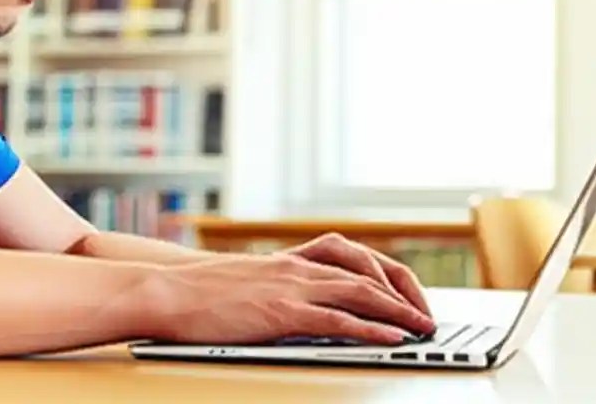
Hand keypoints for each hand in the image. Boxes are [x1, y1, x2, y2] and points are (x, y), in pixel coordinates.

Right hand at [147, 253, 436, 345]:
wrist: (168, 292)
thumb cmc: (203, 293)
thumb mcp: (252, 280)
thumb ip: (285, 287)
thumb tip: (312, 308)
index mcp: (294, 259)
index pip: (358, 257)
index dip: (391, 276)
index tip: (411, 296)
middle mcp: (299, 267)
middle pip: (370, 270)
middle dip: (406, 294)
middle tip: (427, 317)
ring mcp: (291, 287)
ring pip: (361, 290)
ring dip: (399, 310)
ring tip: (423, 328)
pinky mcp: (281, 312)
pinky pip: (337, 317)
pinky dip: (370, 326)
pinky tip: (391, 338)